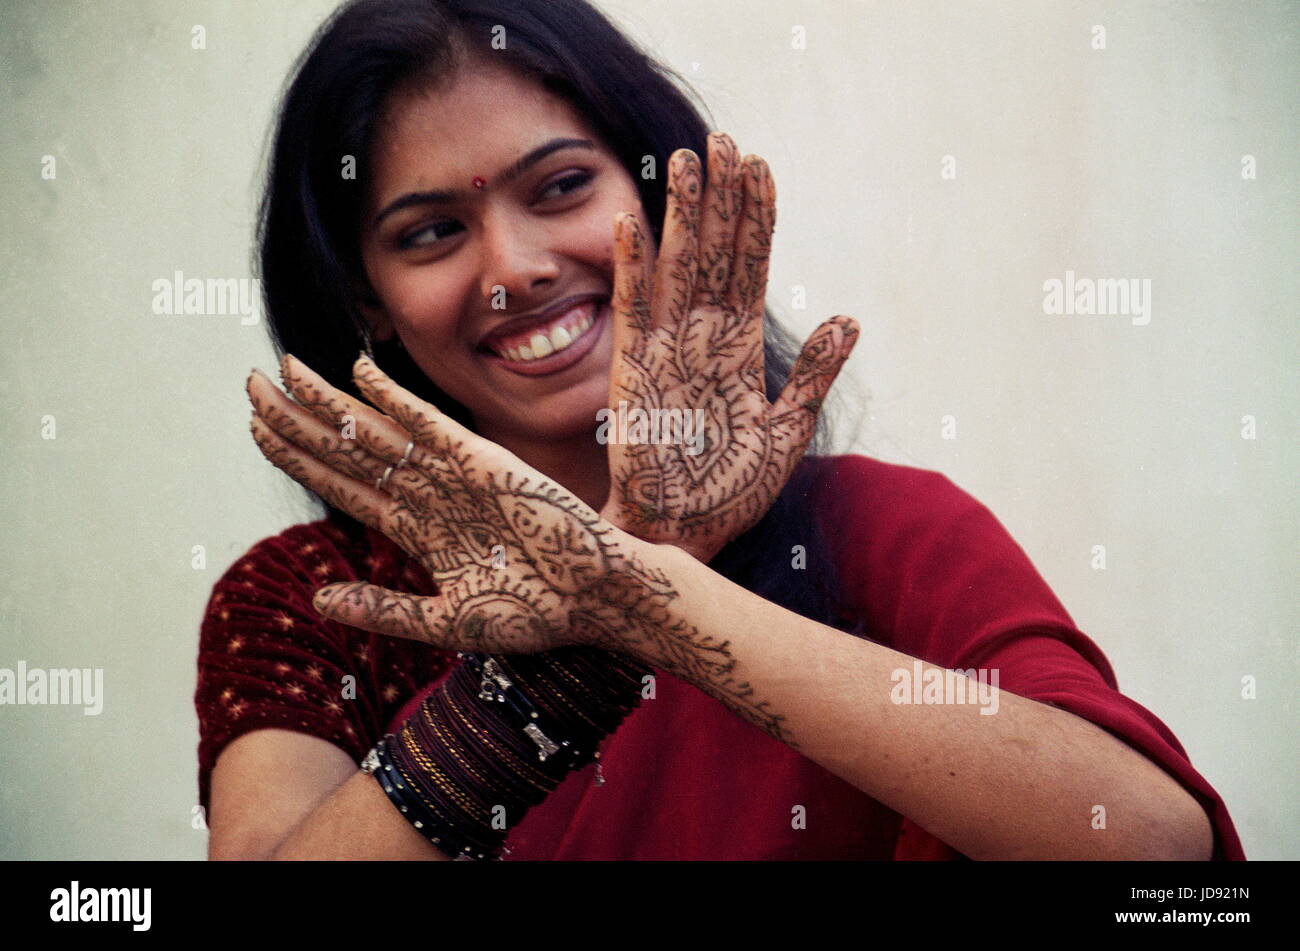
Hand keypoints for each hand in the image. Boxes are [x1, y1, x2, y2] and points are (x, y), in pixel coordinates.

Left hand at [246, 353, 674, 653]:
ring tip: (281, 372)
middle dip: (297, 418)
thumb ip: (383, 609)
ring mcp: (454, 476)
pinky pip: (431, 426)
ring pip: (377, 433)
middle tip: (249, 383)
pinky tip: (359, 371)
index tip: (256, 428)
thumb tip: (317, 599)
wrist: (596, 601)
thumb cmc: (536, 616)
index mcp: (419, 531)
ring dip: (328, 404)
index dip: (298, 456)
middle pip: (348, 449)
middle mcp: (429, 495)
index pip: (344, 484)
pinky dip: (395, 398)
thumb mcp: (447, 622)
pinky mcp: (485, 464)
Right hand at [600, 132, 858, 561]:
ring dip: (683, 215)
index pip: (751, 269)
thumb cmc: (730, 493)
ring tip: (688, 160)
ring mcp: (666, 351)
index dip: (757, 220)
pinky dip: (632, 269)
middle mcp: (702, 339)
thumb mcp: (788, 433)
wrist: (683, 537)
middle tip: (726, 140)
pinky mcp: (633, 373)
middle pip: (716, 254)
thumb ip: (814, 376)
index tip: (763, 169)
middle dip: (721, 198)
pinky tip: (633, 224)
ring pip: (678, 268)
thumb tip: (849, 318)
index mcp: (739, 350)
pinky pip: (632, 311)